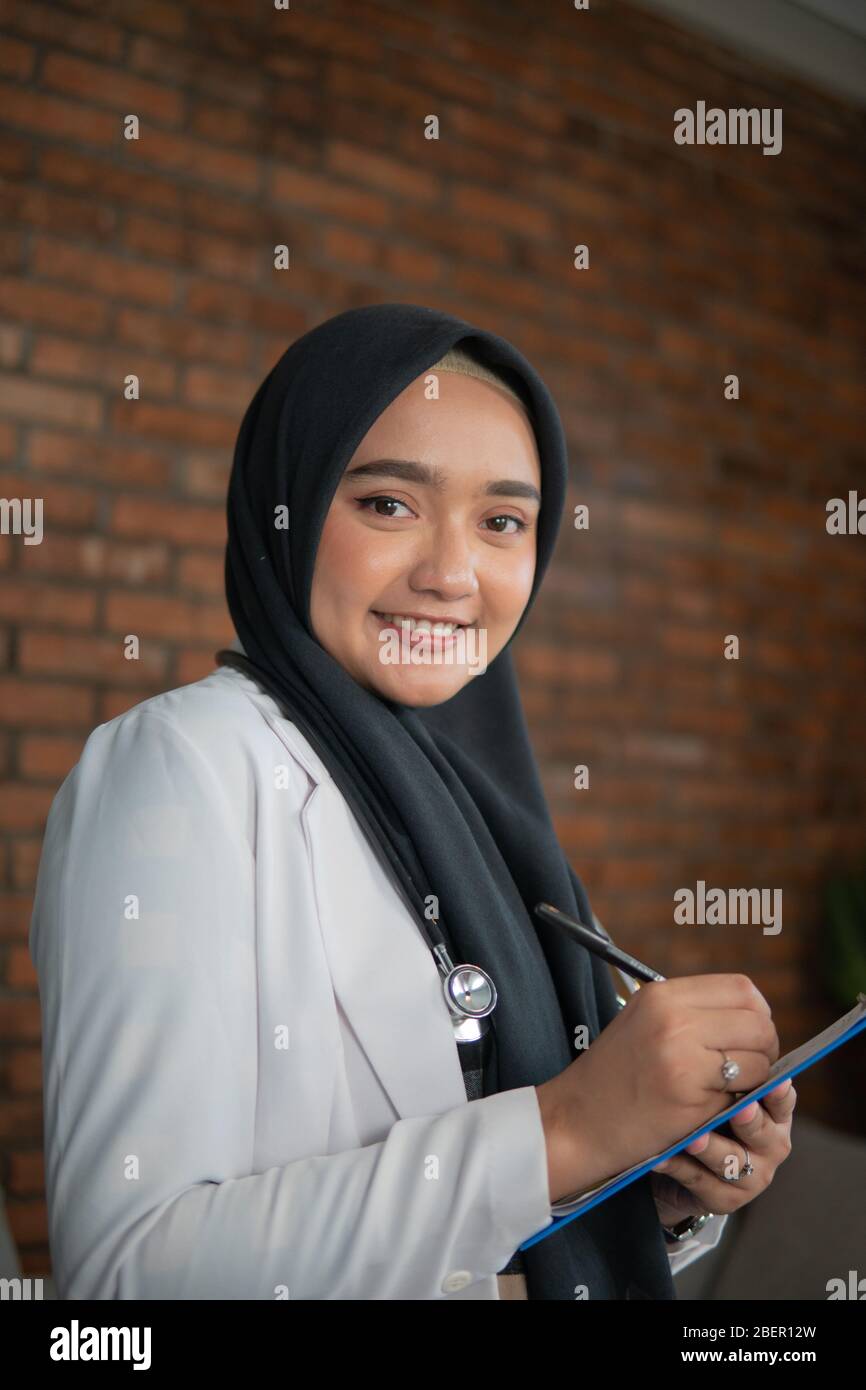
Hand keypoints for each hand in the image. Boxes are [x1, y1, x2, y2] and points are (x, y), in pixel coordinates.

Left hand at [650, 1079, 796, 1228]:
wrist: (684, 1167)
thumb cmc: (706, 1117)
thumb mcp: (719, 1095)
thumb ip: (727, 1078)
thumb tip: (720, 1045)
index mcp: (773, 1115)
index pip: (782, 1102)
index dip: (780, 1094)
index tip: (776, 1082)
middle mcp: (769, 1146)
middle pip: (763, 1133)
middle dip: (750, 1121)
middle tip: (740, 1110)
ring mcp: (751, 1176)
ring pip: (731, 1160)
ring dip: (710, 1148)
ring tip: (693, 1138)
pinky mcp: (726, 1199)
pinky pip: (700, 1181)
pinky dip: (679, 1167)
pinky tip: (662, 1156)